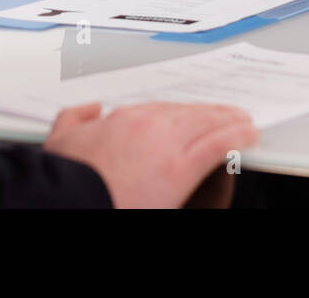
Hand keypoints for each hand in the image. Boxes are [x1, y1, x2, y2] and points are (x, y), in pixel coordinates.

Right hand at [43, 101, 257, 208]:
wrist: (73, 200)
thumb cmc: (68, 177)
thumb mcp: (60, 139)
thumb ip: (75, 118)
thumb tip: (91, 109)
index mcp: (121, 118)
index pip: (159, 109)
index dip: (180, 113)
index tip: (191, 115)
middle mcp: (146, 125)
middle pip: (186, 113)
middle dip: (208, 113)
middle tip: (226, 113)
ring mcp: (165, 145)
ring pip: (205, 124)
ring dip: (227, 120)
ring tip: (243, 121)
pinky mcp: (180, 169)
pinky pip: (217, 144)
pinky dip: (236, 136)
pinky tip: (248, 135)